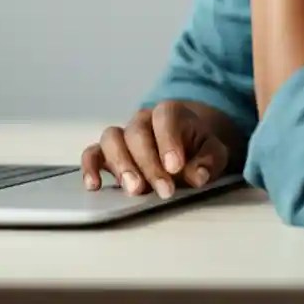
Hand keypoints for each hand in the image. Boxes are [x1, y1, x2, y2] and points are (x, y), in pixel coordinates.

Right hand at [80, 102, 231, 198]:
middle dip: (150, 164)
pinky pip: (92, 154)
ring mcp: (123, 135)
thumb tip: (197, 176)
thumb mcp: (213, 152)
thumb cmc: (197, 147)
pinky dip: (90, 168)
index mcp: (168, 113)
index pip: (164, 118)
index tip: (175, 167)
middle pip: (137, 134)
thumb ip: (208, 161)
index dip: (168, 141)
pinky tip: (94, 186)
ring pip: (112, 139)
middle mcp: (141, 120)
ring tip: (134, 190)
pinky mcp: (107, 153)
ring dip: (121, 165)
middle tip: (164, 190)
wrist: (184, 145)